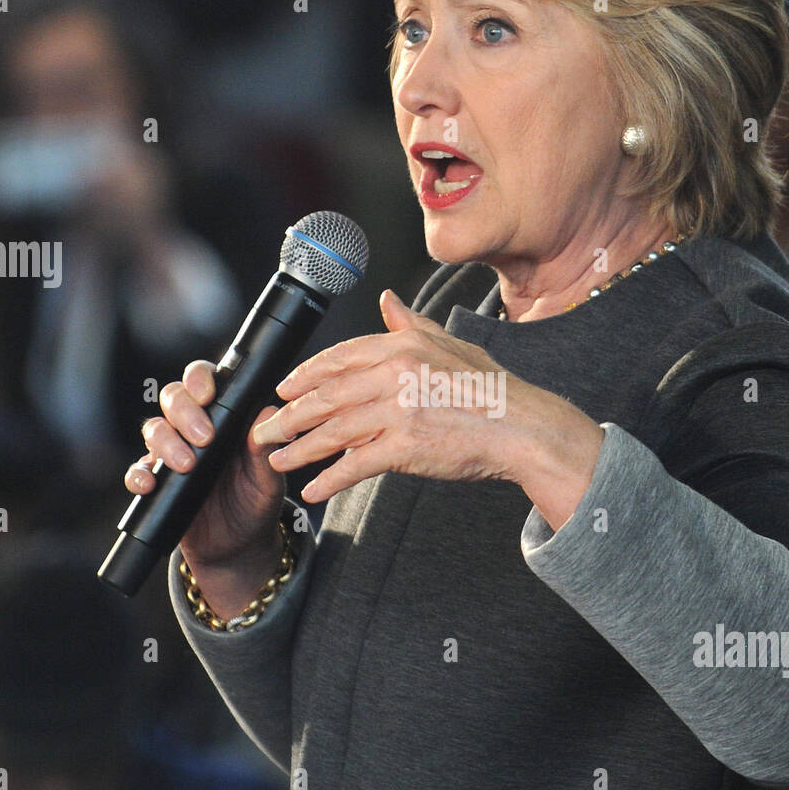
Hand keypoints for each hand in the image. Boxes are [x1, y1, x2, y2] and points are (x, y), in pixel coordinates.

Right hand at [124, 360, 285, 612]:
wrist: (239, 546)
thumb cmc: (256, 501)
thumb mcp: (269, 479)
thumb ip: (266, 450)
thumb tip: (268, 414)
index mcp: (224, 416)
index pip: (205, 382)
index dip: (200, 379)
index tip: (208, 394)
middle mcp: (193, 428)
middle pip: (173, 398)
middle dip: (184, 412)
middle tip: (204, 437)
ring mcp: (171, 453)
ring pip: (153, 429)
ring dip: (165, 442)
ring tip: (186, 465)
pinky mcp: (156, 482)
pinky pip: (136, 470)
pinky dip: (138, 475)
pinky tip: (150, 484)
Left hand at [252, 290, 604, 528]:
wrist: (525, 429)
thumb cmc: (494, 390)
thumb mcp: (451, 345)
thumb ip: (411, 324)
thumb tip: (387, 299)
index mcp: (403, 345)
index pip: (339, 357)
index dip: (305, 376)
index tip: (283, 390)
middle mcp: (396, 372)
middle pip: (326, 395)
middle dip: (289, 415)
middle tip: (263, 430)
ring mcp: (399, 408)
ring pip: (333, 430)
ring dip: (299, 448)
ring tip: (278, 460)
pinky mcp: (406, 445)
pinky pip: (355, 464)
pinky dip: (329, 479)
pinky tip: (313, 490)